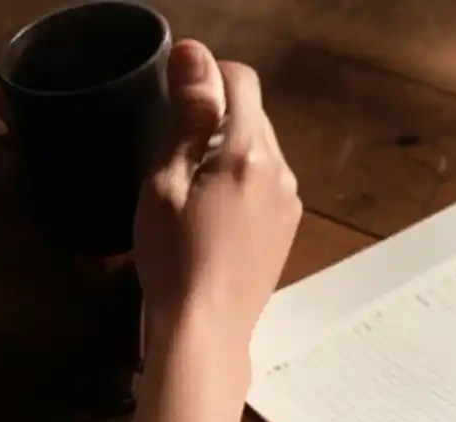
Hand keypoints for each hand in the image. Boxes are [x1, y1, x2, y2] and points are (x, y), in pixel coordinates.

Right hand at [134, 39, 300, 349]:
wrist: (208, 328)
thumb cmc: (172, 256)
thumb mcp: (165, 182)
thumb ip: (187, 117)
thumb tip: (196, 58)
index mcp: (250, 154)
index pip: (242, 81)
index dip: (208, 79)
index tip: (177, 106)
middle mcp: (282, 172)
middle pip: (253, 114)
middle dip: (217, 118)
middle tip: (176, 157)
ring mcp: (290, 201)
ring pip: (261, 148)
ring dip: (229, 150)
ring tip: (193, 191)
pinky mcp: (288, 226)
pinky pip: (267, 181)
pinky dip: (241, 180)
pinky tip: (214, 215)